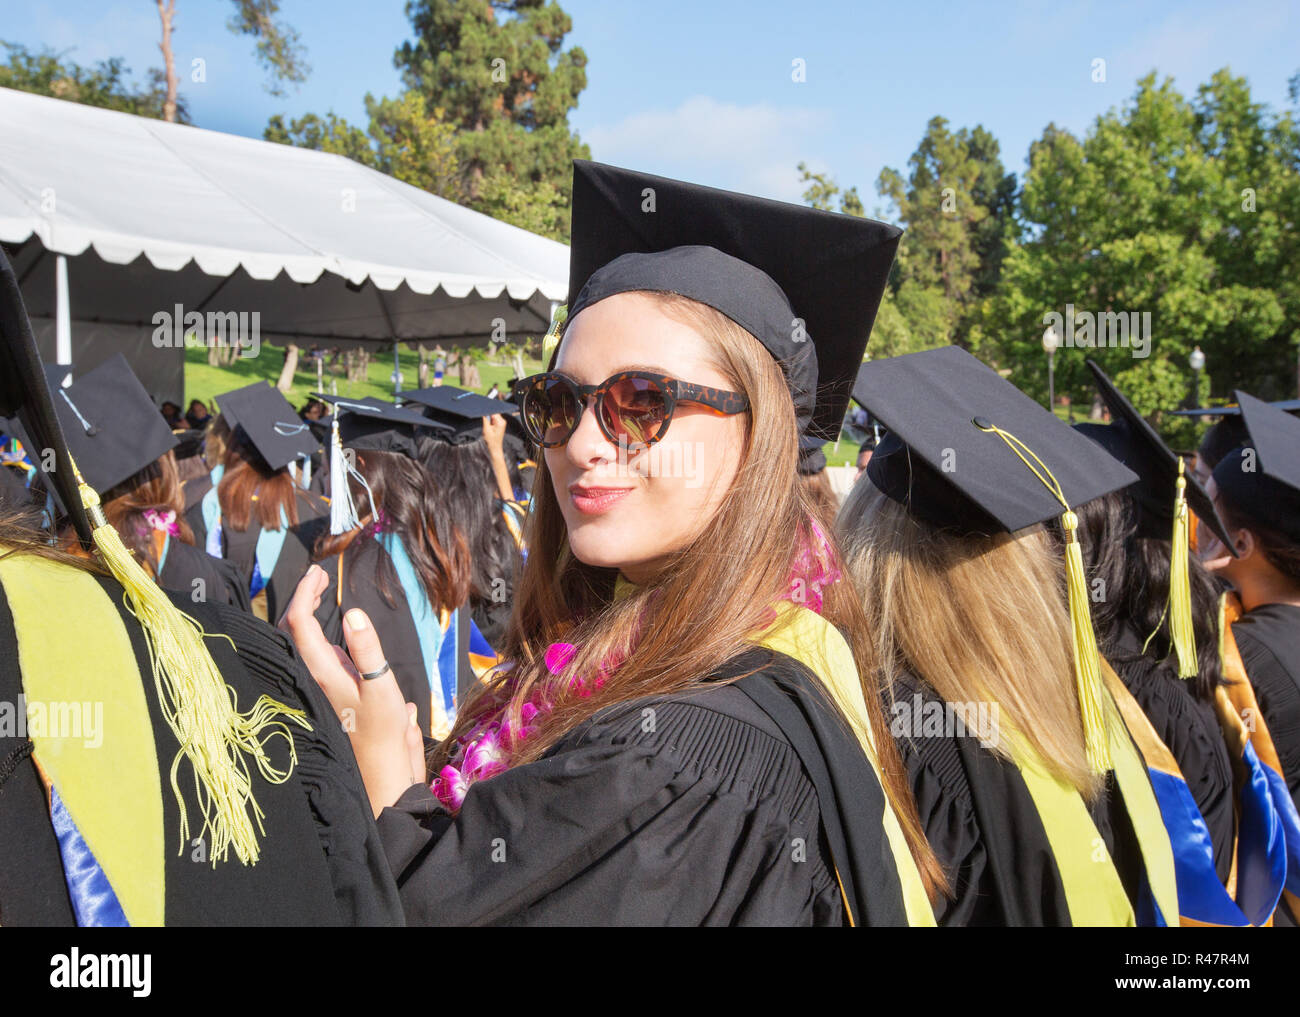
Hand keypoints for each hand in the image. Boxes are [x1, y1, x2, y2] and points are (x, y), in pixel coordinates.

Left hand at [280, 565, 425, 816]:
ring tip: (321, 593)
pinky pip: (312, 654)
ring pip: (300, 643)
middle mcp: (314, 677)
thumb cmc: (383, 732)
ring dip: (306, 613)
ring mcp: (320, 684)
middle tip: (320, 576)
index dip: (305, 594)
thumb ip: (367, 650)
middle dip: (303, 598)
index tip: (319, 573)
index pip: (299, 624)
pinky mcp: (330, 692)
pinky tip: (331, 629)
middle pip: (293, 630)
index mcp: (322, 673)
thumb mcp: (383, 688)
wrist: (379, 772)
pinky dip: (315, 632)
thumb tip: (352, 613)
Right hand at [482, 413, 506, 457]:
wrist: (495, 448)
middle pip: (493, 413)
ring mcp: (502, 423)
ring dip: (488, 419)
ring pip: (493, 416)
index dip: (487, 411)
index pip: (493, 411)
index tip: (482, 412)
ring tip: (487, 426)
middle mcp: (502, 421)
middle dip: (488, 415)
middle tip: (485, 422)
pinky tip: (488, 427)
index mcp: (500, 422)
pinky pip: (494, 420)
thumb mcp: (486, 429)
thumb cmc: (491, 441)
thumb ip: (485, 419)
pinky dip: (490, 422)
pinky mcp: (500, 425)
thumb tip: (484, 411)